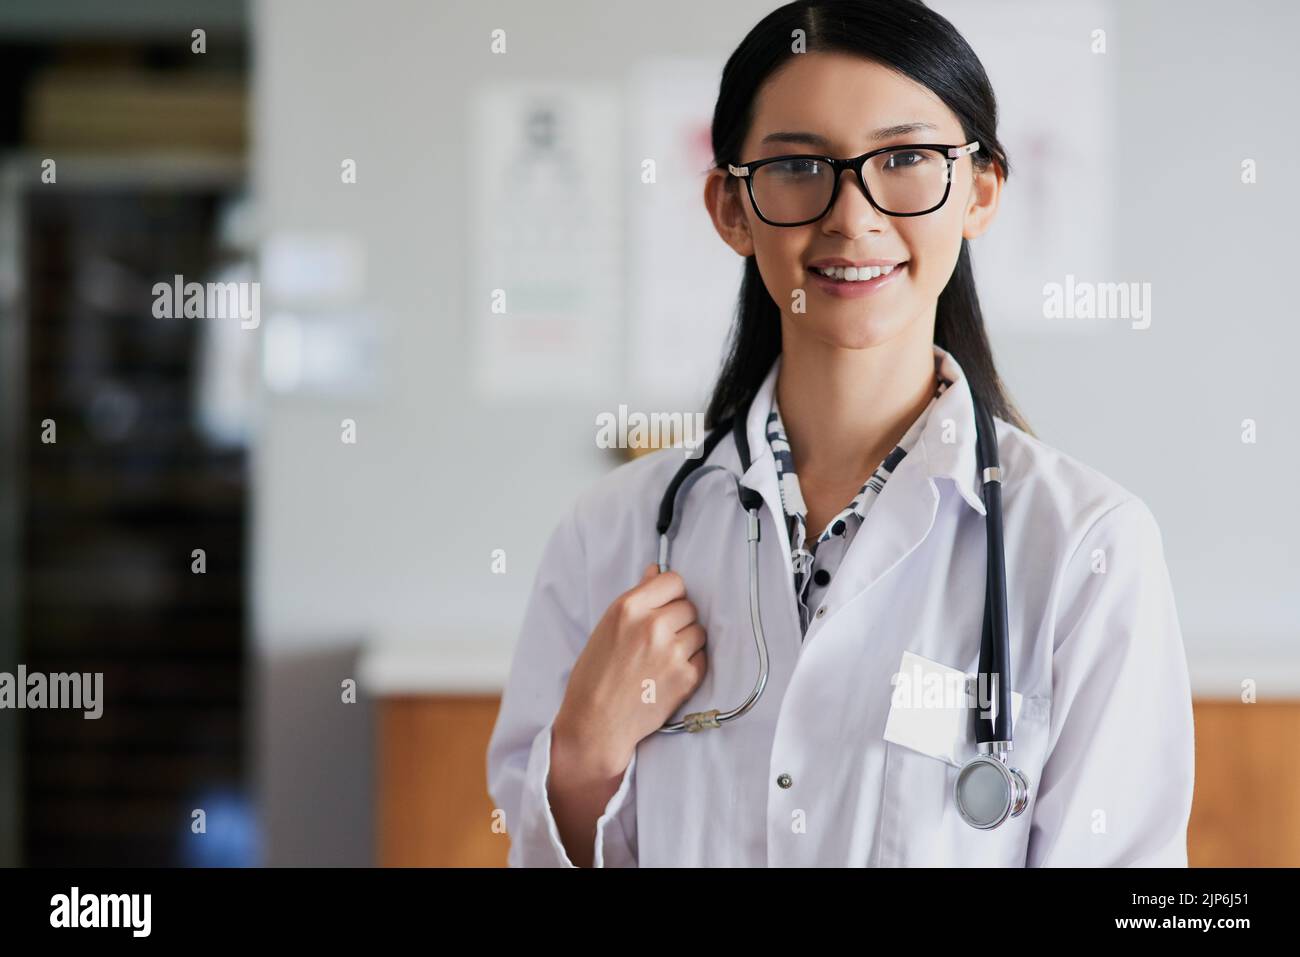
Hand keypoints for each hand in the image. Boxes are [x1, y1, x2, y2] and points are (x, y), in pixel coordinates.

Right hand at [554, 563, 707, 775]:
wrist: (595, 723)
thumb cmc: (594, 677)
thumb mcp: (606, 628)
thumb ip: (637, 598)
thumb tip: (656, 572)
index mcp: (628, 608)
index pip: (673, 581)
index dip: (671, 594)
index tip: (665, 604)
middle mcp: (652, 625)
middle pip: (689, 606)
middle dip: (679, 619)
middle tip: (660, 637)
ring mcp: (672, 651)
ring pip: (699, 631)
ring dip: (687, 641)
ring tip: (664, 656)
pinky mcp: (686, 677)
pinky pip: (702, 656)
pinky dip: (691, 662)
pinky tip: (669, 672)